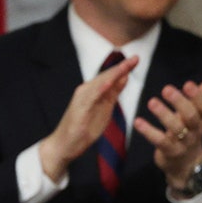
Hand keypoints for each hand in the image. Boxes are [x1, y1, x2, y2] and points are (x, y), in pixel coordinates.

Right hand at [38, 55, 139, 181]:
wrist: (64, 145)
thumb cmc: (82, 129)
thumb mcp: (103, 109)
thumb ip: (112, 94)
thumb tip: (124, 78)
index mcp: (93, 92)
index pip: (110, 77)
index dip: (124, 68)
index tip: (137, 59)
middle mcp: (86, 91)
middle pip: (106, 77)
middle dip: (122, 67)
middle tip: (136, 57)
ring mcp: (82, 99)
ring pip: (99, 83)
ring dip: (113, 74)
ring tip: (126, 65)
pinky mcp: (79, 109)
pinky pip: (91, 97)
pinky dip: (100, 88)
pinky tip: (109, 82)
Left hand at [133, 78, 201, 187]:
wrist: (186, 165)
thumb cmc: (188, 134)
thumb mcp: (195, 117)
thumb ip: (200, 99)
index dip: (198, 96)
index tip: (188, 84)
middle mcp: (195, 131)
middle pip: (191, 116)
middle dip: (180, 102)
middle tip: (166, 89)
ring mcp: (183, 143)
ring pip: (176, 129)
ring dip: (163, 115)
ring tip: (152, 102)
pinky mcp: (170, 152)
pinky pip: (160, 141)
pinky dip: (148, 131)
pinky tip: (138, 121)